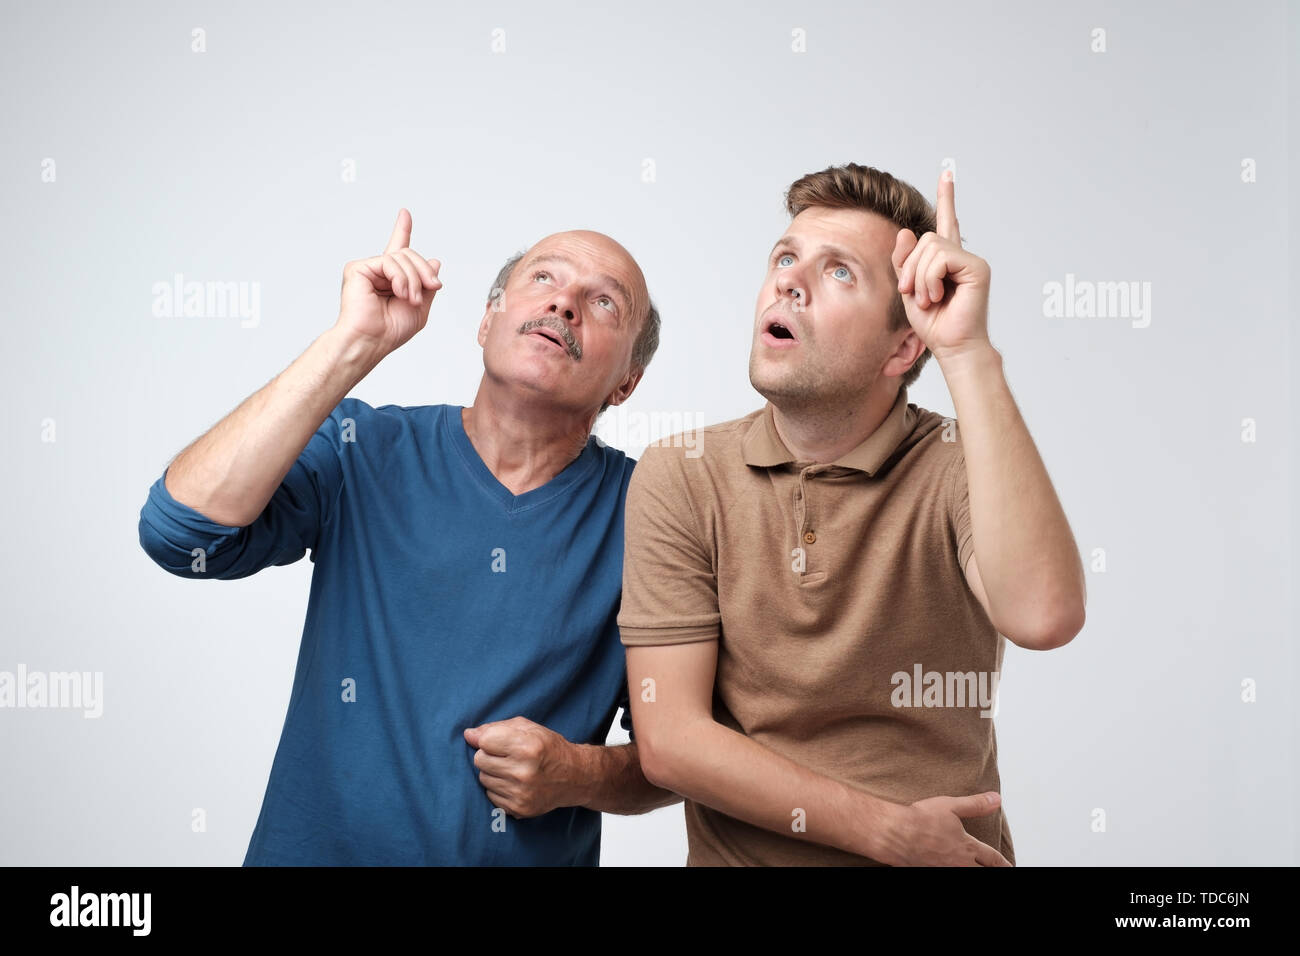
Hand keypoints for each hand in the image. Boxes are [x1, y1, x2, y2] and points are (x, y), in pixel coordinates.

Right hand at [334, 208, 441, 357]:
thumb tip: (434, 261)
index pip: (398, 250)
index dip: (402, 231)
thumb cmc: (391, 331)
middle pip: (409, 254)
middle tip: (433, 287)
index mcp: (391, 280)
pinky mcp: (358, 268)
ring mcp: (368, 269)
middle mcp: (378, 272)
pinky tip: (399, 292)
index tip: (405, 214)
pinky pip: (389, 261)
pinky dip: (400, 277)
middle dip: (424, 271)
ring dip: (414, 279)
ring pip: (402, 257)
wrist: (372, 340)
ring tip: (410, 299)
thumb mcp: (420, 308)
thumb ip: (426, 285)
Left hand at [463, 717, 582, 817]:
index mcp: (527, 747)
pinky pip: (490, 796)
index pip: (484, 741)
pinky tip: (514, 783)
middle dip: (489, 755)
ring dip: (493, 772)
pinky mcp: (519, 809)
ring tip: (512, 769)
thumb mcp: (528, 728)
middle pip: (480, 760)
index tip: (499, 741)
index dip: (489, 739)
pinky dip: (498, 788)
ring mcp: (521, 793)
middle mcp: (524, 772)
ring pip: (483, 779)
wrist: (575, 776)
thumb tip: (468, 735)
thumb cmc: (549, 747)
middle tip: (506, 755)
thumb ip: (496, 728)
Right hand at [873, 791, 1011, 865]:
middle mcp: (959, 863)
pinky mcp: (929, 871)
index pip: (992, 859)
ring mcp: (944, 870)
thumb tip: (996, 799)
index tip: (1008, 866)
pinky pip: (945, 873)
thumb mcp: (951, 806)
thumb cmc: (920, 819)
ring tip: (976, 868)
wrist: (894, 834)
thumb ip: (976, 805)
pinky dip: (954, 870)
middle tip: (1001, 870)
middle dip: (992, 870)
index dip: (1002, 863)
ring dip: (974, 870)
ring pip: (966, 874)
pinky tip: (948, 866)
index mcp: (967, 847)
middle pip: (983, 871)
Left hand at [891, 171, 992, 364]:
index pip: (945, 222)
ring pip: (930, 247)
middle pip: (924, 239)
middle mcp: (960, 256)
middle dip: (909, 268)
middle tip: (913, 295)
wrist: (952, 347)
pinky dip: (929, 279)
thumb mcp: (907, 289)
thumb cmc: (933, 323)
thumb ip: (904, 261)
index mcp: (946, 260)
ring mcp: (970, 261)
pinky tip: (937, 296)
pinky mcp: (977, 267)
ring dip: (918, 277)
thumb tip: (906, 231)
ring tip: (928, 299)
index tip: (947, 172)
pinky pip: (941, 258)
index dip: (946, 197)